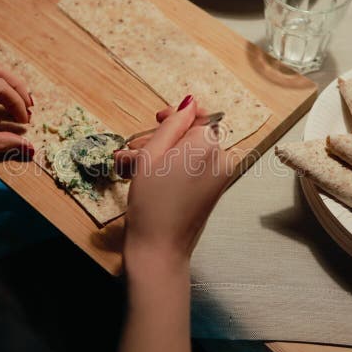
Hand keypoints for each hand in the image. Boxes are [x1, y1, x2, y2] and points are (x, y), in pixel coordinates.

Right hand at [113, 97, 230, 351]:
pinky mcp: (215, 190)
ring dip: (161, 154)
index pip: (200, 115)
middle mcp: (223, 158)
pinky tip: (143, 176)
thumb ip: (173, 124)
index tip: (157, 119)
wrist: (160, 249)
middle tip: (132, 150)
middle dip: (162, 138)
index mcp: (209, 145)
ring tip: (129, 166)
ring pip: (190, 152)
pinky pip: (194, 168)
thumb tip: (190, 102)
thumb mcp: (152, 155)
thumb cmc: (151, 202)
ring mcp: (221, 176)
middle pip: (193, 134)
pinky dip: (171, 168)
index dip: (177, 115)